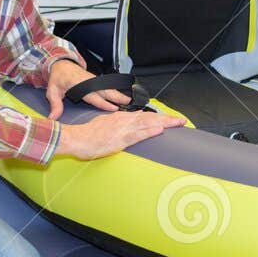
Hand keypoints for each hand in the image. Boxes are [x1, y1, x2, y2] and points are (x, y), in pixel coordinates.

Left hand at [46, 59, 127, 117]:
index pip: (93, 95)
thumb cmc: (57, 78)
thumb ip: (55, 105)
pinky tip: (123, 98)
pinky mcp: (96, 81)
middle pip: (105, 90)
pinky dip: (116, 92)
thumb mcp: (52, 91)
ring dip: (119, 94)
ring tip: (130, 101)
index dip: (103, 102)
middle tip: (128, 103)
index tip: (113, 108)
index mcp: (79, 84)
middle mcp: (89, 82)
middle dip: (117, 97)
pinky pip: (108, 87)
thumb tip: (53, 118)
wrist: (62, 64)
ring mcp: (94, 81)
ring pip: (109, 88)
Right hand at [56, 111, 184, 159]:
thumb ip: (117, 126)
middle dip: (167, 120)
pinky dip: (148, 132)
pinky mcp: (118, 140)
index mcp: (121, 118)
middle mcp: (123, 121)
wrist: (75, 138)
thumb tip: (128, 128)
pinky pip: (136, 135)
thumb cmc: (87, 135)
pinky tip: (158, 131)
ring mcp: (122, 130)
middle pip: (149, 118)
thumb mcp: (104, 125)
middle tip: (181, 121)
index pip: (144, 116)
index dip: (159, 118)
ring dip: (163, 124)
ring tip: (177, 124)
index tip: (171, 120)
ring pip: (147, 125)